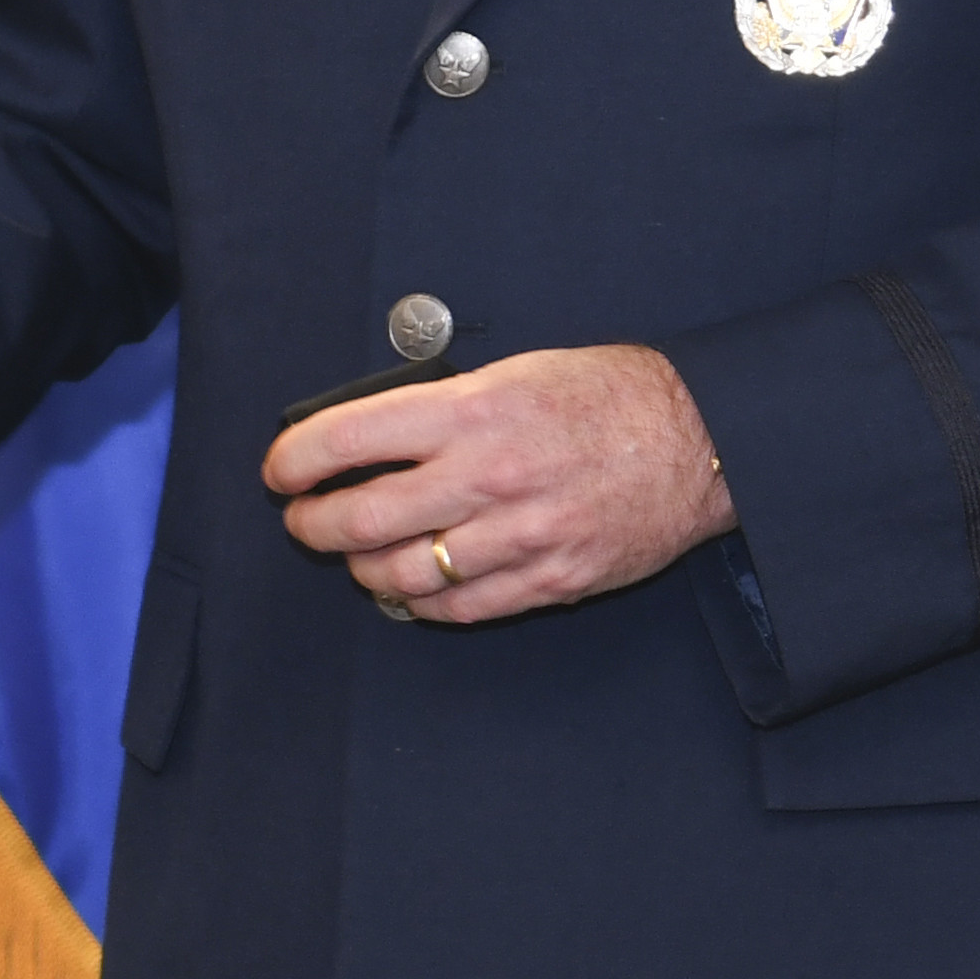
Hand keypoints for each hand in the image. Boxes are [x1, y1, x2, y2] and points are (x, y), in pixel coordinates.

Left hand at [261, 344, 735, 623]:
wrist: (700, 439)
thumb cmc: (608, 395)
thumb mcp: (515, 371)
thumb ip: (445, 407)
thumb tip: (376, 437)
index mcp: (473, 411)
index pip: (349, 437)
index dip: (296, 458)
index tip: (279, 468)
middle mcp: (487, 476)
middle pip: (362, 517)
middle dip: (314, 524)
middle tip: (302, 519)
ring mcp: (519, 535)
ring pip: (403, 573)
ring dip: (363, 567)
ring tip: (354, 554)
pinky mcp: (549, 579)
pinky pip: (461, 607)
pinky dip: (422, 602)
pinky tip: (410, 587)